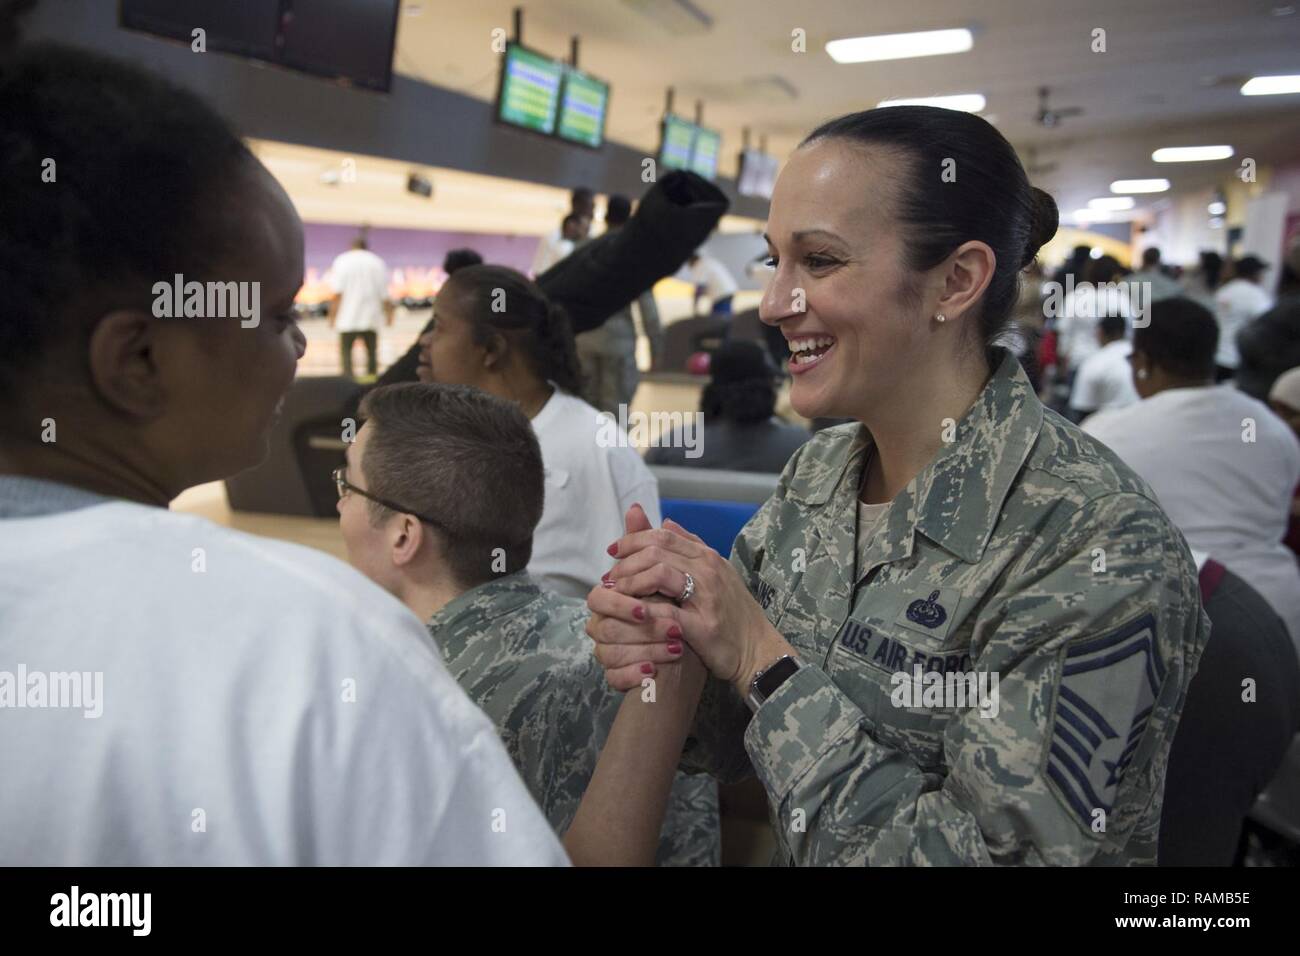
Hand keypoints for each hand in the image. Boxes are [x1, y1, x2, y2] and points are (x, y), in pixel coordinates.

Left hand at [588, 508, 793, 692]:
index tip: (613, 552)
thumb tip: (665, 521)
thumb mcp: (717, 572)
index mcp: (708, 556)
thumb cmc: (733, 612)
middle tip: (610, 576)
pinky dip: (643, 610)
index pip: (663, 535)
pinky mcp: (703, 625)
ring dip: (631, 582)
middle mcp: (708, 570)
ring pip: (659, 573)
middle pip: (657, 550)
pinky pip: (666, 611)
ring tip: (616, 594)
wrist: (757, 649)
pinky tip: (630, 615)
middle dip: (626, 561)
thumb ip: (690, 546)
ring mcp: (707, 596)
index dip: (632, 540)